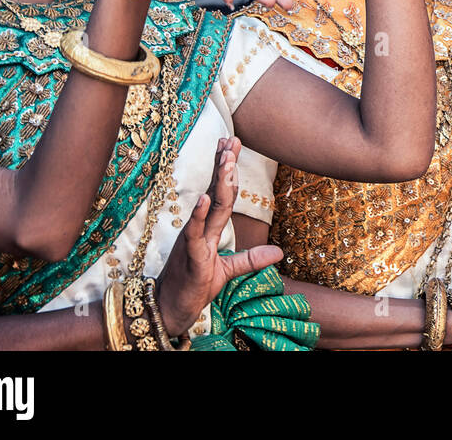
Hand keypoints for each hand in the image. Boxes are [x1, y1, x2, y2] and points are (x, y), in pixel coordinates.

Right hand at [155, 136, 283, 336]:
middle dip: (224, 167)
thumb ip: (251, 259)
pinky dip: (200, 216)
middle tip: (232, 140)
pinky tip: (205, 198)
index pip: (222, 194)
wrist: (172, 310)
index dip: (227, 171)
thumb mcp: (229, 271)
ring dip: (218, 184)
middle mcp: (200, 230)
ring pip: (209, 208)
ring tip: (226, 160)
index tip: (232, 145)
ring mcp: (194, 241)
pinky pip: (195, 233)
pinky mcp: (191, 257)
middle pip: (216, 193)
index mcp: (210, 230)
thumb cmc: (195, 287)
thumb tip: (279, 252)